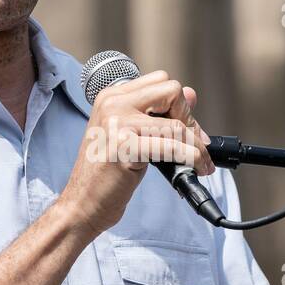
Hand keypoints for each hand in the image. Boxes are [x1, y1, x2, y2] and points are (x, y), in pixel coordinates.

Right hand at [59, 71, 212, 236]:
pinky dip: (193, 158)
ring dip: (197, 146)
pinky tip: (197, 168)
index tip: (188, 129)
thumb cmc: (105, 174)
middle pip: (171, 91)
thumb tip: (191, 94)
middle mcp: (112, 104)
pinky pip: (172, 147)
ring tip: (202, 162)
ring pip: (176, 124)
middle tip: (196, 143)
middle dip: (190, 119)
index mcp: (111, 97)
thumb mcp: (131, 136)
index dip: (180, 105)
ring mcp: (116, 123)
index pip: (161, 81)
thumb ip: (158, 114)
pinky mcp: (124, 147)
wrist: (82, 204)